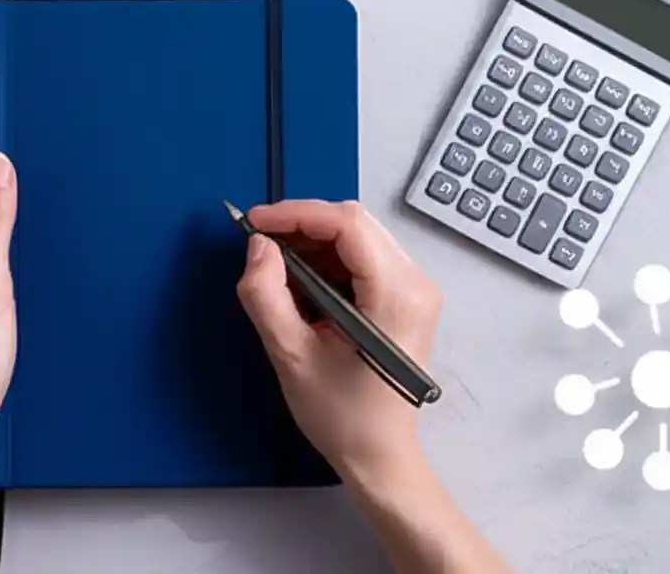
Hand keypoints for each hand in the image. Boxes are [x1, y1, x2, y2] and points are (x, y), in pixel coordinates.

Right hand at [236, 200, 440, 477]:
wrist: (380, 455)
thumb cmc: (342, 417)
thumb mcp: (291, 356)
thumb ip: (267, 296)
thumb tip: (257, 248)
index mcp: (395, 296)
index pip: (347, 225)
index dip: (296, 214)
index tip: (255, 223)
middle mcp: (415, 284)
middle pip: (355, 223)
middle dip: (302, 224)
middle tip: (259, 243)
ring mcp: (415, 289)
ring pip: (358, 236)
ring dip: (313, 241)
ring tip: (276, 266)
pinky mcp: (406, 298)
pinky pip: (364, 257)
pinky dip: (328, 258)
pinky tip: (301, 281)